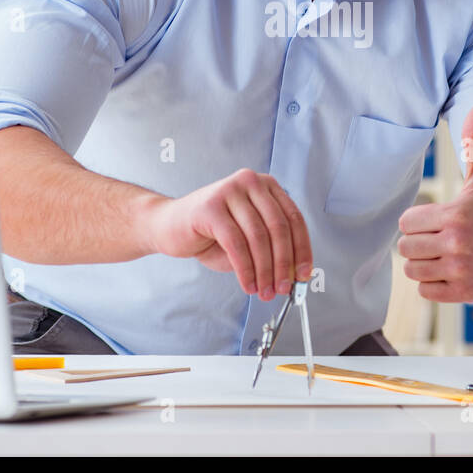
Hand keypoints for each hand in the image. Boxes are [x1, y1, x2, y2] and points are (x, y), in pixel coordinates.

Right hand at [147, 168, 312, 300]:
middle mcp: (250, 182)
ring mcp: (229, 191)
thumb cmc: (211, 233)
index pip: (294, 218)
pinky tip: (248, 284)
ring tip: (264, 291)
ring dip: (264, 271)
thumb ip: (271, 248)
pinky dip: (245, 269)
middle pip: (279, 227)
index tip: (303, 275)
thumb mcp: (249, 239)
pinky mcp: (211, 207)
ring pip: (258, 237)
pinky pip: (236, 243)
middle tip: (283, 288)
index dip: (302, 250)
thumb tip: (294, 273)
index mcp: (266, 186)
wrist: (168, 225)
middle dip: (283, 264)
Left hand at [397, 105, 472, 301]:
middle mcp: (457, 244)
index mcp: (456, 215)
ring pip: (413, 271)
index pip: (406, 222)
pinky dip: (433, 284)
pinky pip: (426, 291)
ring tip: (443, 255)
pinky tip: (450, 271)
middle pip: (406, 248)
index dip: (417, 220)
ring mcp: (461, 270)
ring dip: (424, 263)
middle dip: (418, 243)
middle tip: (437, 239)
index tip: (435, 220)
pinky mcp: (464, 292)